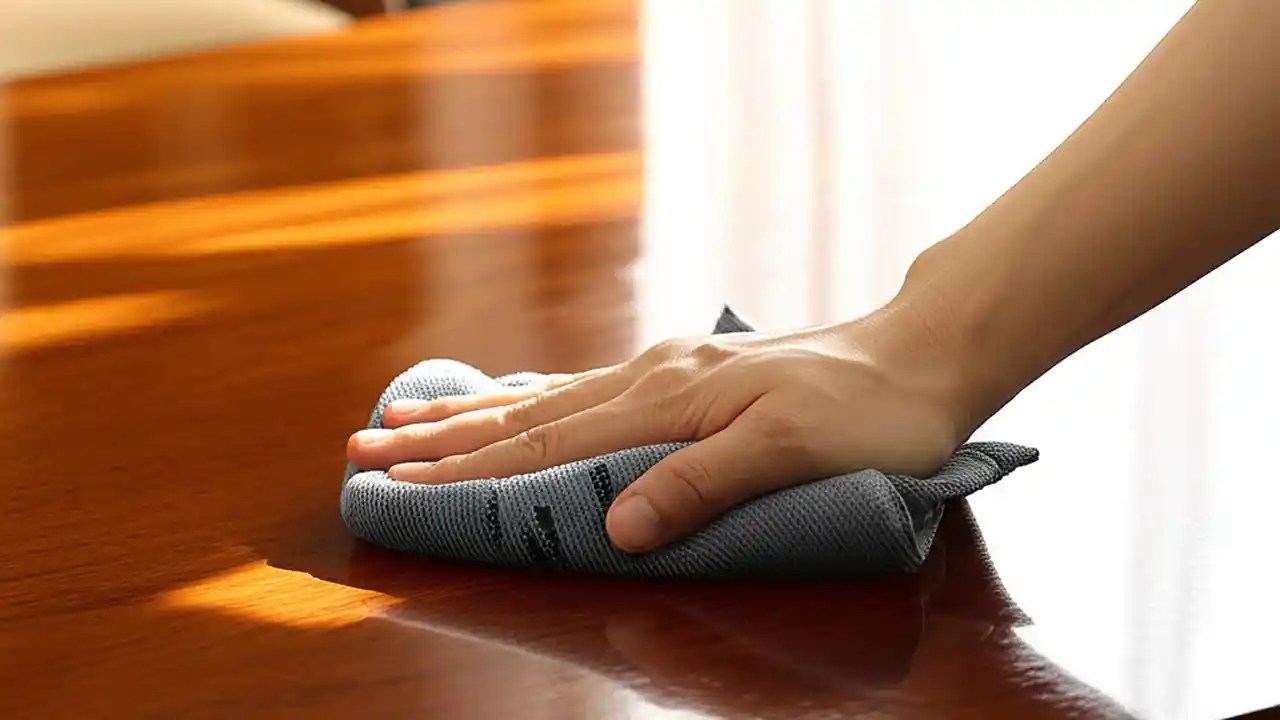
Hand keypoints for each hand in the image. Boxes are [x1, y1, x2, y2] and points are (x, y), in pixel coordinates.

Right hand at [347, 300, 972, 552]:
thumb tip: (613, 526)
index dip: (470, 470)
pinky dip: (533, 398)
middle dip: (442, 439)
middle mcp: (654, 378)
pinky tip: (515, 400)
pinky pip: (586, 387)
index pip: (547, 445)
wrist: (918, 357)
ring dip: (473, 414)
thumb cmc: (867, 413)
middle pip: (527, 416)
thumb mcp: (794, 452)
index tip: (399, 483)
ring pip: (548, 396)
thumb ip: (701, 484)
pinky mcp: (687, 374)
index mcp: (668, 400)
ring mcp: (667, 371)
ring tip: (408, 417)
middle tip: (366, 451)